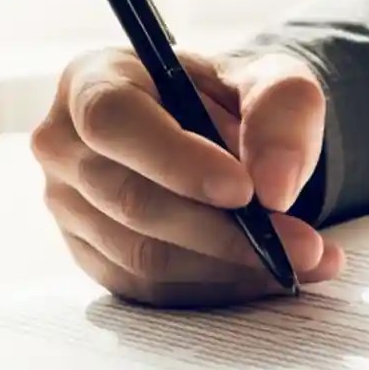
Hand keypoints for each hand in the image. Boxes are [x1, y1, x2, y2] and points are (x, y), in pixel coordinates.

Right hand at [31, 48, 343, 306]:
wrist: (218, 135)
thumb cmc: (232, 99)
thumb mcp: (272, 80)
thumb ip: (282, 113)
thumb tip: (274, 188)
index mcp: (92, 80)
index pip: (114, 121)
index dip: (176, 161)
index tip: (244, 191)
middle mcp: (65, 146)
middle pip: (133, 201)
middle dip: (226, 231)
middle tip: (303, 244)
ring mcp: (70, 209)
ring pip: (144, 256)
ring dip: (231, 268)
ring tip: (303, 260)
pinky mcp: (93, 258)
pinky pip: (152, 290)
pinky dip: (218, 289)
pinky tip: (269, 275)